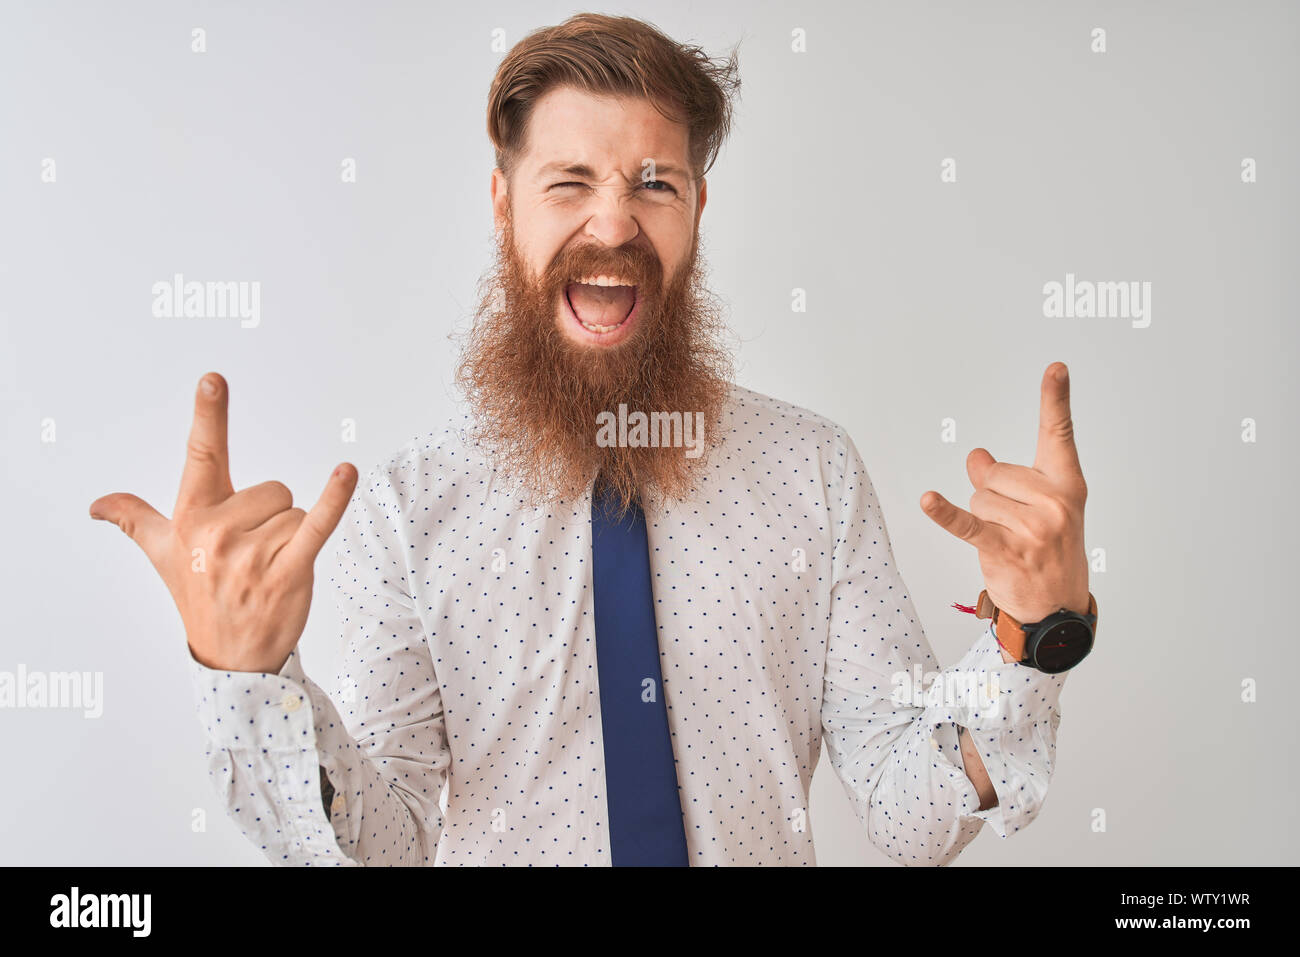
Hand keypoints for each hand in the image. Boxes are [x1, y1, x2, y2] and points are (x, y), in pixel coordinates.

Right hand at [89, 373, 357, 673]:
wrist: (231, 658)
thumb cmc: (201, 598)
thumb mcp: (162, 558)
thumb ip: (136, 521)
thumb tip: (100, 504)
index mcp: (191, 520)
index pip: (201, 456)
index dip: (209, 416)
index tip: (213, 379)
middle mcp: (217, 534)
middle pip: (273, 490)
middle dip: (270, 517)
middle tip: (252, 555)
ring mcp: (252, 555)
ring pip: (295, 513)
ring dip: (290, 538)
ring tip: (268, 570)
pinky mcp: (288, 572)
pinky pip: (317, 524)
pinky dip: (334, 499)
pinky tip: (346, 473)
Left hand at [920, 361, 1089, 625]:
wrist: (1058, 609)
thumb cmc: (1048, 552)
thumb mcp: (1038, 508)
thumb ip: (1007, 476)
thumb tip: (975, 455)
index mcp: (1066, 484)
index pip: (1058, 434)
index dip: (1055, 399)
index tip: (1055, 368)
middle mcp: (1054, 501)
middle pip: (993, 474)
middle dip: (993, 497)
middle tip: (1017, 527)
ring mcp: (1032, 526)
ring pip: (979, 497)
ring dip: (984, 520)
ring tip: (1010, 542)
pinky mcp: (1005, 548)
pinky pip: (967, 524)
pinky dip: (944, 514)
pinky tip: (927, 501)